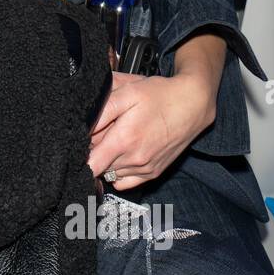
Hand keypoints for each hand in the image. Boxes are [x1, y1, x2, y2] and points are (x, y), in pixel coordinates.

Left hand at [86, 72, 216, 189]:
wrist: (193, 104)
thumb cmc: (160, 95)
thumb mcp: (127, 92)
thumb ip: (101, 111)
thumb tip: (82, 125)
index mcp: (124, 140)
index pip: (90, 165)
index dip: (80, 154)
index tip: (81, 143)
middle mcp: (134, 159)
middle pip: (98, 166)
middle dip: (95, 152)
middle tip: (104, 133)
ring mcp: (144, 169)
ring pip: (110, 174)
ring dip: (108, 161)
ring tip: (117, 139)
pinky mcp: (153, 173)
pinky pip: (125, 182)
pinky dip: (119, 171)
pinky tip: (123, 154)